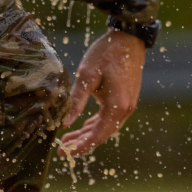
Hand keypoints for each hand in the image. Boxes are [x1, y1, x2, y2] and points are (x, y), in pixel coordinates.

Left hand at [59, 28, 145, 155]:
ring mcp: (128, 104)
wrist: (128, 38)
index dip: (81, 146)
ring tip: (68, 139)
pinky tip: (84, 126)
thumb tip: (64, 123)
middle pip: (102, 134)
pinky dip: (96, 124)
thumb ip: (77, 101)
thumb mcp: (87, 75)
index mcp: (117, 106)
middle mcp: (125, 109)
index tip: (65, 153)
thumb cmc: (106, 54)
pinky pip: (110, 118)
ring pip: (106, 127)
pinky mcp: (126, 99)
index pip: (97, 135)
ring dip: (88, 134)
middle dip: (82, 143)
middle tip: (63, 150)